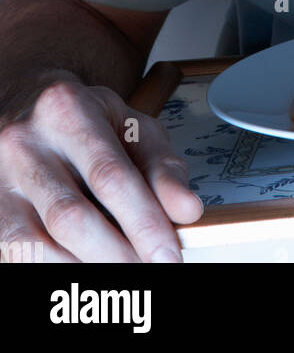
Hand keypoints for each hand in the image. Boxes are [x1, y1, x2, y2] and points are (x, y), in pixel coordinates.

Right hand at [0, 76, 202, 261]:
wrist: (26, 106)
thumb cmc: (85, 120)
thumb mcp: (131, 126)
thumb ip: (163, 166)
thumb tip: (187, 210)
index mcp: (67, 111)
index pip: (110, 176)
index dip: (143, 222)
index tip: (169, 255)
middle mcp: (24, 144)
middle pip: (71, 217)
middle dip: (117, 255)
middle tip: (150, 270)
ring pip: (39, 246)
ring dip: (87, 270)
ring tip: (123, 272)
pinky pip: (21, 256)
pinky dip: (59, 270)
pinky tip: (86, 270)